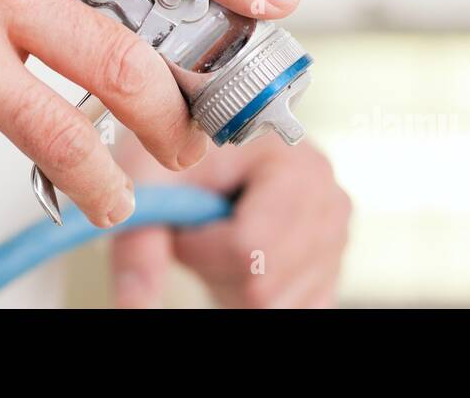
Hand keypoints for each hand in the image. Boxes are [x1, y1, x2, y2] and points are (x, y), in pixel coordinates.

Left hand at [111, 130, 350, 306]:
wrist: (207, 158)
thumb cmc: (182, 161)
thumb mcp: (151, 188)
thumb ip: (140, 247)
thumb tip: (133, 307)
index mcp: (292, 161)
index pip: (248, 246)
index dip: (201, 246)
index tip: (187, 218)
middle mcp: (328, 198)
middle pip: (264, 282)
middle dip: (218, 267)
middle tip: (204, 231)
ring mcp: (336, 237)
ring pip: (274, 304)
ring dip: (235, 283)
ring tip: (225, 239)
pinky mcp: (331, 268)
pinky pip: (291, 310)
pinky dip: (256, 296)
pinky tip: (245, 260)